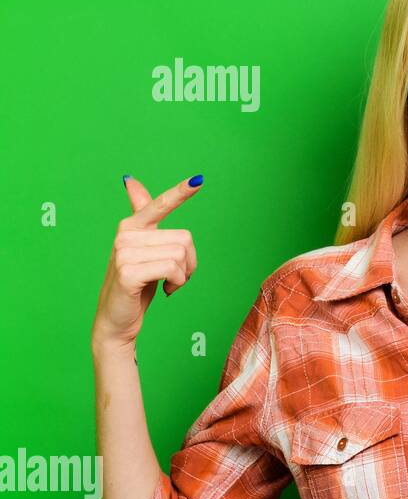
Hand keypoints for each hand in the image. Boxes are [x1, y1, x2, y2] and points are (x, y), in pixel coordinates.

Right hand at [91, 175, 202, 350]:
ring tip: (167, 284)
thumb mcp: (143, 248)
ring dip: (183, 275)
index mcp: (131, 226)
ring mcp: (124, 252)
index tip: (199, 179)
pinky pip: (172, 269)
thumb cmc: (136, 283)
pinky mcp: (128, 271)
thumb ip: (142, 217)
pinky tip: (164, 290)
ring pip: (180, 255)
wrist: (117, 319)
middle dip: (189, 262)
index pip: (159, 205)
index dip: (180, 192)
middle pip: (184, 238)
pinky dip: (176, 283)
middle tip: (174, 277)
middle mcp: (125, 235)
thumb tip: (130, 181)